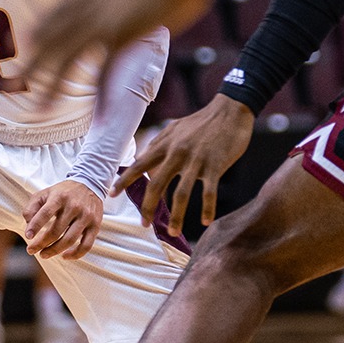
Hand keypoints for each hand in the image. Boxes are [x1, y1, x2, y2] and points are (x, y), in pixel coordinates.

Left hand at [23, 0, 212, 106]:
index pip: (55, 13)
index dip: (38, 30)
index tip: (25, 42)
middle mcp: (89, 7)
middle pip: (50, 41)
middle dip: (30, 65)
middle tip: (9, 84)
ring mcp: (103, 23)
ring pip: (67, 61)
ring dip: (51, 88)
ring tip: (39, 110)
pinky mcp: (123, 37)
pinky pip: (105, 73)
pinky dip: (102, 98)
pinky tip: (98, 117)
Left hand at [23, 180, 103, 259]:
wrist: (90, 184)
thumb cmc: (63, 193)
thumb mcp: (45, 193)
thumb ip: (32, 206)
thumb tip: (27, 223)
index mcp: (59, 197)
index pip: (45, 213)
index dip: (35, 226)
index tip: (28, 236)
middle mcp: (74, 206)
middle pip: (56, 230)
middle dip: (41, 243)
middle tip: (31, 250)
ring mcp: (86, 217)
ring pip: (70, 240)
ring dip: (54, 250)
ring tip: (43, 254)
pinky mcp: (95, 226)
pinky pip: (86, 245)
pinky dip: (75, 254)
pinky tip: (64, 256)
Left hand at [116, 93, 255, 234]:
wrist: (231, 110)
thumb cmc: (203, 121)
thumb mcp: (175, 128)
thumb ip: (160, 144)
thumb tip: (143, 157)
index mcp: (165, 144)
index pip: (139, 165)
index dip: (124, 181)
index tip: (112, 194)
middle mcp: (177, 153)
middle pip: (157, 184)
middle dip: (148, 207)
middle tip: (144, 224)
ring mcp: (196, 160)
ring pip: (181, 194)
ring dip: (177, 216)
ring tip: (174, 232)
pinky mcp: (215, 165)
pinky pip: (208, 192)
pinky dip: (207, 209)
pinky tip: (205, 221)